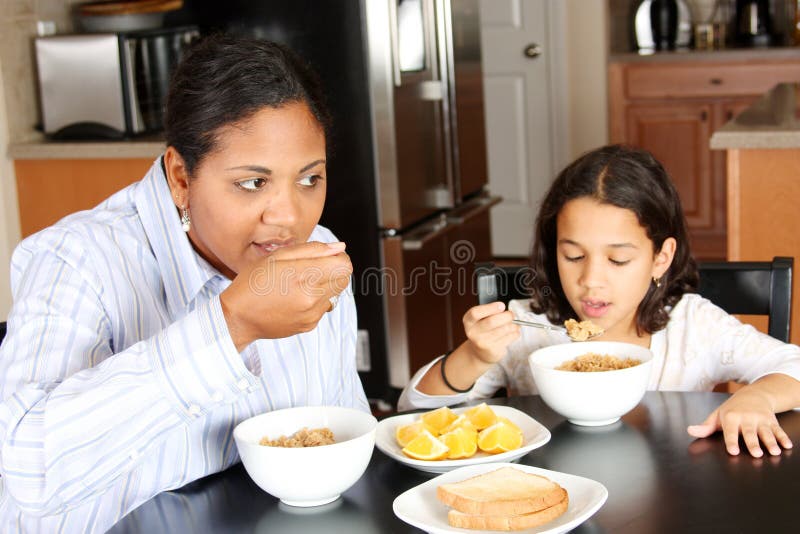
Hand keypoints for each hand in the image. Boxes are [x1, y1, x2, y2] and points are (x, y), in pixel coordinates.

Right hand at [220, 241, 352, 349]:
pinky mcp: (310, 325)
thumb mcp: (277, 257)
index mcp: (302, 275)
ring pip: (336, 293)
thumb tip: (340, 247)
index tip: (324, 257)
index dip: (337, 257)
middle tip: (313, 268)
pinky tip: (296, 298)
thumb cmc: (253, 283)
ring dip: (325, 285)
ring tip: (301, 283)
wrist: (238, 318)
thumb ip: (312, 249)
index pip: (344, 265)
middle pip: (345, 279)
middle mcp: (311, 297)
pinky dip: (316, 300)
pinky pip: (324, 307)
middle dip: (334, 270)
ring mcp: (312, 314)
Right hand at [461, 302, 520, 364]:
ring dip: (513, 325)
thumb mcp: (480, 320)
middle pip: (492, 321)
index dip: (490, 308)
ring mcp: (482, 342)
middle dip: (506, 316)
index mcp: (468, 321)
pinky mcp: (493, 350)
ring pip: (504, 329)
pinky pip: (509, 338)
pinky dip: (515, 333)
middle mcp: (473, 332)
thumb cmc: (483, 331)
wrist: (480, 352)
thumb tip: (506, 309)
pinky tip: (512, 332)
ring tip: (513, 324)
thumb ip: (490, 312)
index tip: (502, 305)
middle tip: (511, 314)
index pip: (475, 313)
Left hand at [687, 388, 792, 457]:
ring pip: (766, 432)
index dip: (731, 441)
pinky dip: (783, 437)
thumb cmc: (732, 409)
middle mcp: (746, 418)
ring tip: (775, 451)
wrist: (753, 395)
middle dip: (753, 443)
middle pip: (750, 432)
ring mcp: (760, 419)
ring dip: (771, 442)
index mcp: (731, 417)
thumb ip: (705, 426)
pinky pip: (778, 430)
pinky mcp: (771, 421)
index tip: (733, 451)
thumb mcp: (717, 415)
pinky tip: (787, 445)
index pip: (730, 431)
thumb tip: (690, 431)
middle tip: (756, 454)